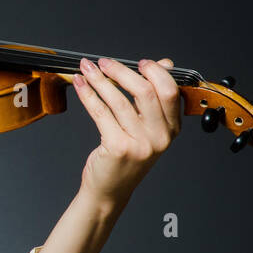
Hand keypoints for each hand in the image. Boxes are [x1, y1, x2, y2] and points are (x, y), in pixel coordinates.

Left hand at [71, 57, 180, 207]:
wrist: (110, 190)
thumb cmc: (126, 157)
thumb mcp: (147, 128)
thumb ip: (154, 99)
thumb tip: (164, 64)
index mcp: (172, 128)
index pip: (170, 91)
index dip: (155, 72)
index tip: (139, 62)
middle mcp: (160, 136)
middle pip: (145, 92)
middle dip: (122, 71)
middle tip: (104, 62)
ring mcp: (140, 143)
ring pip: (119, 100)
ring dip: (99, 80)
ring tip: (87, 68)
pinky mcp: (118, 147)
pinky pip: (101, 112)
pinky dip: (88, 94)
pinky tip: (80, 84)